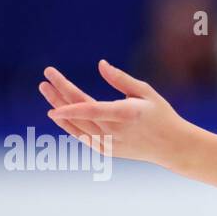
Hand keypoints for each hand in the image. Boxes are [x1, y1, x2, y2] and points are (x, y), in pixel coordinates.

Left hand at [39, 60, 194, 166]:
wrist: (172, 147)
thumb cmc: (161, 115)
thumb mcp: (146, 92)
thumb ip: (121, 79)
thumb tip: (100, 64)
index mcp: (126, 114)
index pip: (91, 109)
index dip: (68, 102)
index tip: (52, 87)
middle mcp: (115, 132)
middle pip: (79, 114)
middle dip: (59, 96)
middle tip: (44, 81)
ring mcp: (110, 144)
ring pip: (77, 126)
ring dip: (59, 108)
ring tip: (46, 90)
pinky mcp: (107, 151)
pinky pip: (82, 137)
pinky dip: (68, 125)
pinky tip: (57, 112)